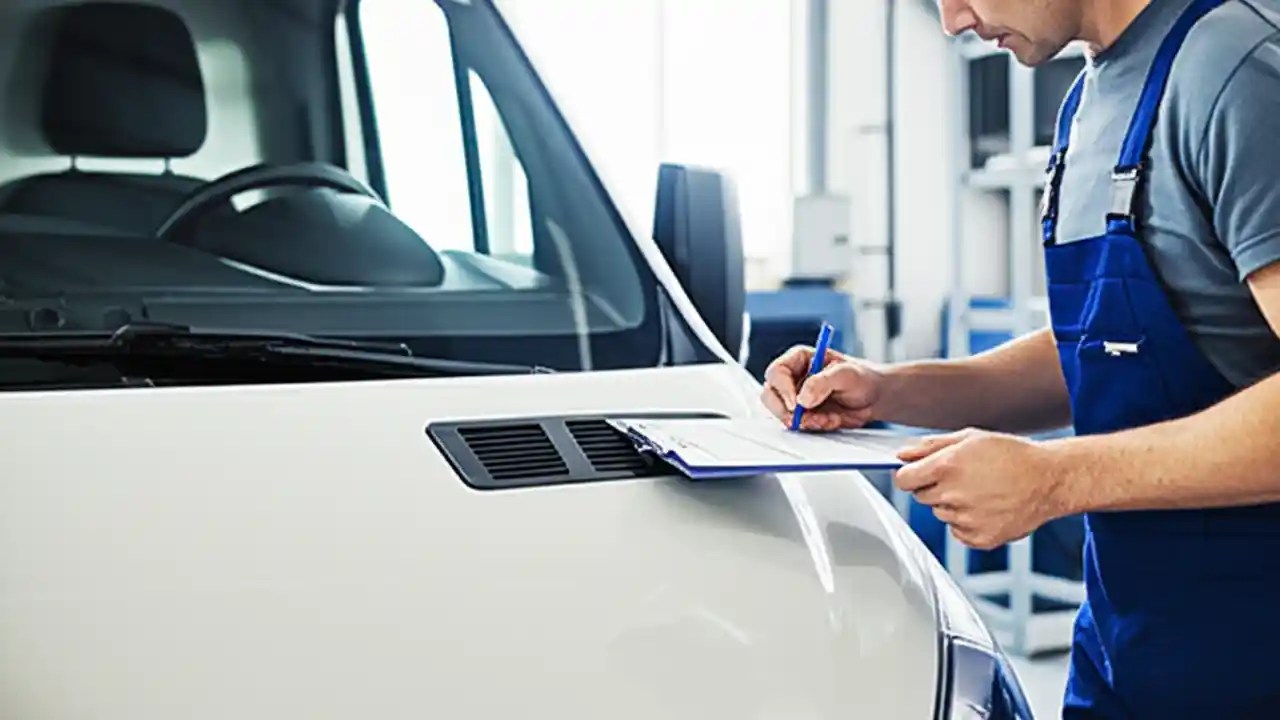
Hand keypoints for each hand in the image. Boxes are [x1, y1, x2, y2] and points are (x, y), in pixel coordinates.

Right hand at [760, 346, 884, 430]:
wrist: (873, 398)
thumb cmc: (861, 378)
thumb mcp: (846, 374)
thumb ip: (822, 382)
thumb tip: (802, 398)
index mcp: (799, 359)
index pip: (777, 372)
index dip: (782, 389)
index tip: (795, 404)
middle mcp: (793, 378)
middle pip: (770, 395)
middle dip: (786, 411)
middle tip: (805, 419)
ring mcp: (795, 398)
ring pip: (782, 414)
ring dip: (804, 421)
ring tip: (829, 418)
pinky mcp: (802, 415)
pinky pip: (797, 426)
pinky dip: (814, 427)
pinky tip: (831, 420)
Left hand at [894, 429, 1071, 549]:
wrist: (1049, 479)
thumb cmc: (1012, 455)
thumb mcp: (970, 438)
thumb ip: (929, 446)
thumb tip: (902, 455)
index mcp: (947, 467)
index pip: (903, 480)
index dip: (910, 475)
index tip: (918, 473)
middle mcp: (953, 495)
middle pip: (921, 497)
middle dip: (934, 487)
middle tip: (963, 477)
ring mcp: (966, 520)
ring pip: (940, 513)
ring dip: (953, 504)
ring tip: (982, 491)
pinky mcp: (980, 538)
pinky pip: (958, 531)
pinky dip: (967, 522)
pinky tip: (988, 507)